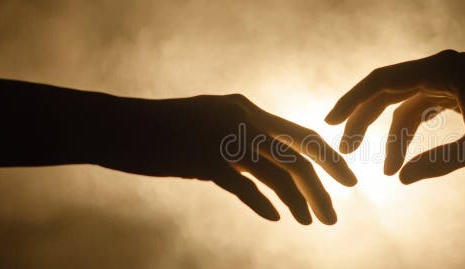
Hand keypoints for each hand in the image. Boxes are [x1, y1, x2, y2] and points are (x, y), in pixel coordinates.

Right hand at [100, 94, 356, 224]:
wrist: (118, 126)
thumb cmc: (164, 130)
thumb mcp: (211, 127)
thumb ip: (241, 145)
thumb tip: (269, 175)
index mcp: (246, 109)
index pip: (300, 134)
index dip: (328, 157)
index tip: (346, 179)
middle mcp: (242, 118)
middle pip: (299, 155)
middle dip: (323, 186)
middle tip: (335, 215)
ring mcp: (225, 137)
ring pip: (279, 173)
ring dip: (300, 202)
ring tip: (313, 223)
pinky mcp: (204, 158)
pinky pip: (244, 186)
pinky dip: (263, 204)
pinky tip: (276, 219)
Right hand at [325, 50, 464, 183]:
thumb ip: (439, 162)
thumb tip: (400, 180)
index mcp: (445, 68)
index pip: (384, 81)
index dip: (353, 102)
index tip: (329, 123)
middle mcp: (444, 67)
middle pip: (389, 90)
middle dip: (366, 121)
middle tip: (346, 152)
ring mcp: (451, 78)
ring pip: (406, 104)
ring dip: (393, 135)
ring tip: (387, 171)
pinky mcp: (459, 92)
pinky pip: (423, 109)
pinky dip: (412, 132)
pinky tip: (404, 158)